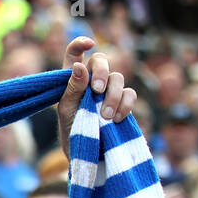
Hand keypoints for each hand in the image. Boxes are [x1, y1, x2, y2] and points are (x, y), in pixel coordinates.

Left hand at [57, 37, 137, 155]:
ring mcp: (110, 90)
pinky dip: (125, 105)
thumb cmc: (72, 130)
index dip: (79, 44)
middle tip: (97, 90)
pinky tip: (115, 119)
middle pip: (101, 60)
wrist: (87, 154)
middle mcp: (92, 80)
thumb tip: (80, 66)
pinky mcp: (124, 102)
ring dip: (112, 95)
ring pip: (118, 78)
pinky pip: (130, 94)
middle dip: (102, 72)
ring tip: (104, 116)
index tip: (88, 43)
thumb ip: (73, 88)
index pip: (75, 54)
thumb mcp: (67, 110)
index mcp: (73, 79)